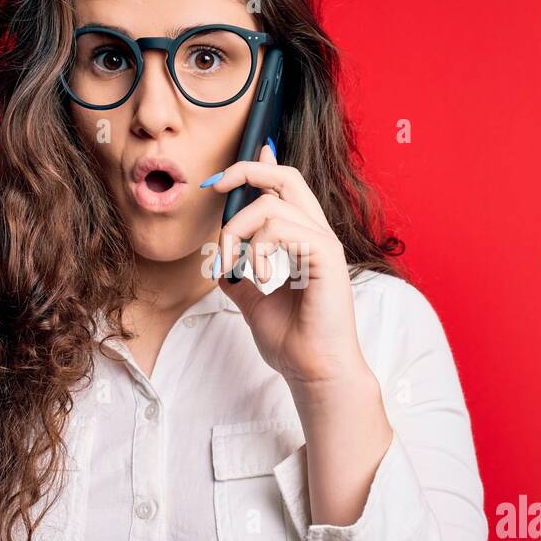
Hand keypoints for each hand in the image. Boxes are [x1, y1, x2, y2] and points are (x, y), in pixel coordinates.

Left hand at [204, 140, 368, 387]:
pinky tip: (256, 276)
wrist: (314, 372)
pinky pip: (281, 230)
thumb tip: (220, 267)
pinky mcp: (326, 257)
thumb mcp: (254, 304)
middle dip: (244, 171)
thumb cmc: (293, 343)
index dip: (256, 168)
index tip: (222, 179)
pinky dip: (257, 249)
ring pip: (271, 205)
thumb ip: (240, 280)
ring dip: (236, 231)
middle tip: (214, 188)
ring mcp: (324, 244)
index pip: (286, 186)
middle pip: (286, 176)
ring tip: (227, 265)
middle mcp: (318, 235)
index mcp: (305, 241)